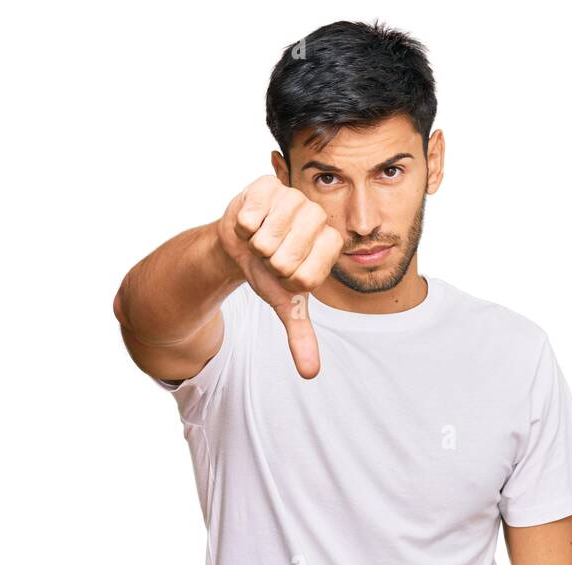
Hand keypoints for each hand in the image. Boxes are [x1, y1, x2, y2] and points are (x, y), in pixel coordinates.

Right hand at [216, 175, 343, 378]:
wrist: (240, 243)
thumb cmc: (269, 272)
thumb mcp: (285, 303)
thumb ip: (301, 335)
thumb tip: (311, 373)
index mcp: (331, 244)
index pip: (306, 276)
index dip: (287, 280)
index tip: (285, 273)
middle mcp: (318, 217)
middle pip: (286, 257)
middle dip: (268, 263)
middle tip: (269, 254)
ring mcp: (294, 197)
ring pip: (267, 237)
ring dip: (254, 244)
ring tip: (259, 238)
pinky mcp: (268, 184)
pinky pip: (250, 216)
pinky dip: (241, 226)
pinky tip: (249, 221)